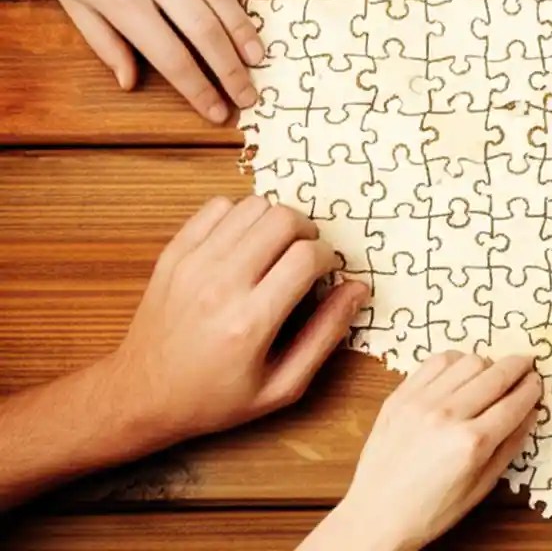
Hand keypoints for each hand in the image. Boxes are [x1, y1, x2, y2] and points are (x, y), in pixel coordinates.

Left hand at [106, 197, 367, 443]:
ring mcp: (192, 264)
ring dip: (276, 222)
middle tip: (305, 259)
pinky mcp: (174, 253)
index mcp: (250, 322)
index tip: (325, 275)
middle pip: (283, 219)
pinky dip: (241, 217)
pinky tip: (244, 246)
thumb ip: (326, 335)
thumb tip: (357, 290)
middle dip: (307, 233)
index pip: (306, 257)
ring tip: (276, 250)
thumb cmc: (215, 398)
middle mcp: (220, 285)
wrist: (142, 395)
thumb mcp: (283, 386)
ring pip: (254, 206)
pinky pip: (219, 207)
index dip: (328, 259)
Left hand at [307, 353, 540, 550]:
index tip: (537, 382)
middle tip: (526, 366)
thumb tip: (531, 411)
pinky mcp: (400, 396)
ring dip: (488, 364)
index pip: (515, 402)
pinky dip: (456, 361)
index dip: (532, 388)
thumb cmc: (432, 510)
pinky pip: (436, 362)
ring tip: (490, 375)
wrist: (377, 514)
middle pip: (496, 374)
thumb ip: (510, 445)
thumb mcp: (482, 487)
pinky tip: (461, 373)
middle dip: (518, 367)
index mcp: (472, 444)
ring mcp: (421, 402)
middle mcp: (448, 416)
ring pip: (469, 361)